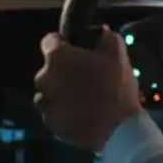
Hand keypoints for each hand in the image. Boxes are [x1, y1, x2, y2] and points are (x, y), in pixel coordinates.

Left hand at [34, 27, 143, 152]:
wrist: (117, 130)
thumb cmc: (115, 86)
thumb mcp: (118, 53)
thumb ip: (107, 37)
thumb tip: (101, 32)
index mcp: (57, 57)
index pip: (49, 41)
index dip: (62, 43)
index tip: (75, 49)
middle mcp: (44, 79)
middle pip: (49, 69)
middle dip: (62, 71)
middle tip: (83, 76)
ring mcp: (46, 104)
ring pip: (48, 93)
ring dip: (59, 92)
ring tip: (81, 98)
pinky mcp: (51, 124)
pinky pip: (54, 113)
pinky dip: (63, 112)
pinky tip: (80, 114)